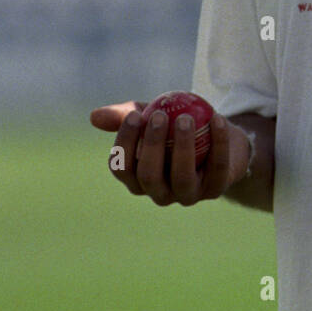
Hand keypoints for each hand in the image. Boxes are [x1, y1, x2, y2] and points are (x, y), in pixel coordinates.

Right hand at [89, 99, 249, 205]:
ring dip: (182, 147)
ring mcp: (187, 195)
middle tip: (158, 116)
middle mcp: (159, 193)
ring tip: (185, 118)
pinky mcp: (215, 190)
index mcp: (137, 178)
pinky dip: (218, 143)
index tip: (134, 115)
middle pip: (148, 175)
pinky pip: (217, 168)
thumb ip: (124, 115)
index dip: (124, 144)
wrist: (218, 136)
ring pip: (181, 177)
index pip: (121, 168)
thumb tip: (93, 116)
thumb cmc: (174, 127)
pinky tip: (216, 119)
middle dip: (151, 145)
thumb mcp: (149, 116)